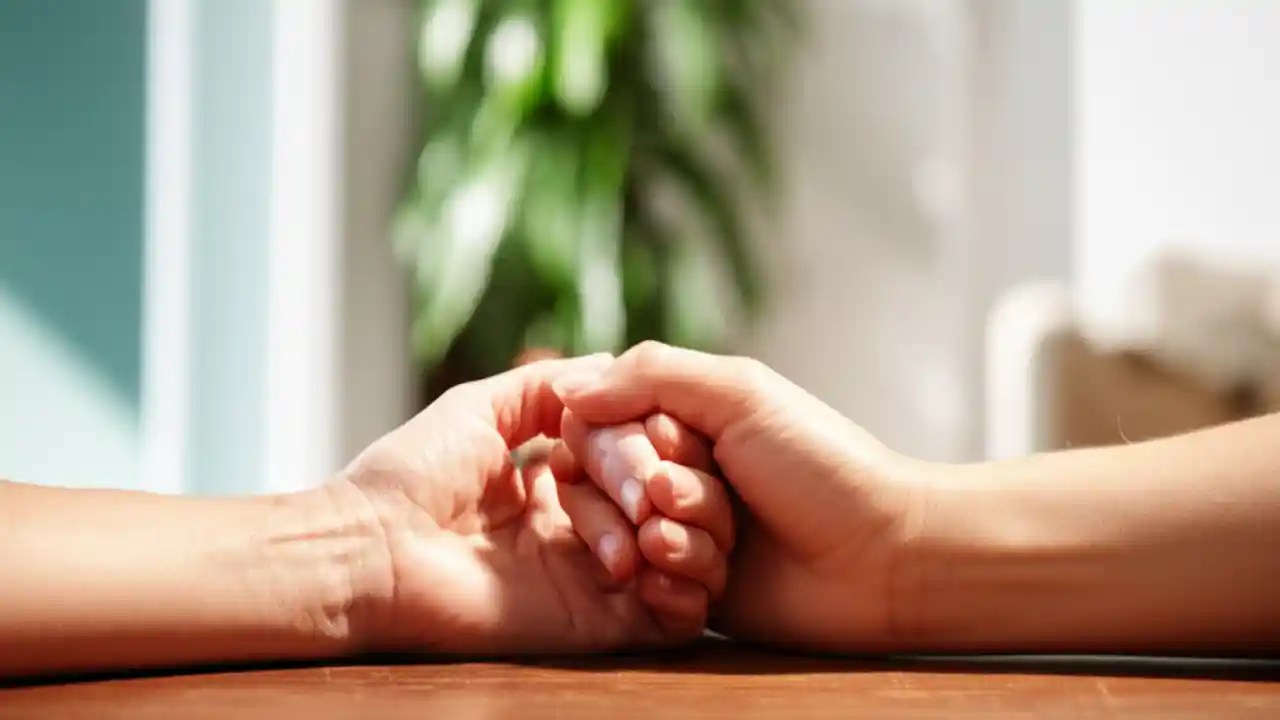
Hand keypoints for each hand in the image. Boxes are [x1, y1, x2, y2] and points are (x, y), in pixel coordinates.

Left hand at [338, 355, 705, 653]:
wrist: (371, 547)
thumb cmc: (411, 475)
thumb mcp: (481, 407)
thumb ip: (547, 387)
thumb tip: (610, 366)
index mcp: (560, 486)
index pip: (640, 454)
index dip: (653, 439)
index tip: (649, 426)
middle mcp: (584, 534)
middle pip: (672, 501)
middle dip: (672, 482)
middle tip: (647, 483)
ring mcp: (593, 582)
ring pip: (687, 556)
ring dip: (691, 531)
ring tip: (653, 518)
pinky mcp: (595, 627)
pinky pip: (676, 620)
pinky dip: (688, 588)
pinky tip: (656, 556)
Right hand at [551, 342, 932, 651]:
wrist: (882, 561)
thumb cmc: (821, 467)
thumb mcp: (740, 395)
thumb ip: (651, 376)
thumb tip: (567, 385)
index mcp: (682, 416)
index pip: (596, 428)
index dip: (620, 454)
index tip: (666, 467)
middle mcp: (673, 469)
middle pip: (598, 486)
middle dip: (651, 503)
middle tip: (707, 510)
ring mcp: (679, 530)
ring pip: (619, 541)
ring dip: (672, 546)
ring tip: (724, 551)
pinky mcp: (688, 588)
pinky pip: (641, 591)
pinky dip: (674, 588)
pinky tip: (716, 585)